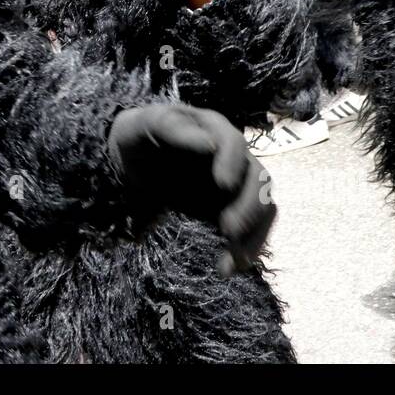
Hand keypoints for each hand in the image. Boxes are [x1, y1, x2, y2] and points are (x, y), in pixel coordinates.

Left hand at [109, 104, 275, 273]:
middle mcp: (233, 157)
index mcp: (214, 129)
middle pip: (258, 179)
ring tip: (234, 260)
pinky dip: (244, 249)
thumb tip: (210, 145)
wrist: (131, 161)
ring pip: (263, 207)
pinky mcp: (231, 209)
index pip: (234, 142)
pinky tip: (227, 268)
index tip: (223, 184)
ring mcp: (236, 185)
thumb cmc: (140, 136)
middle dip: (248, 207)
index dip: (232, 162)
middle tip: (228, 230)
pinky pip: (251, 229)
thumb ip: (173, 130)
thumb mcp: (146, 125)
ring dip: (254, 234)